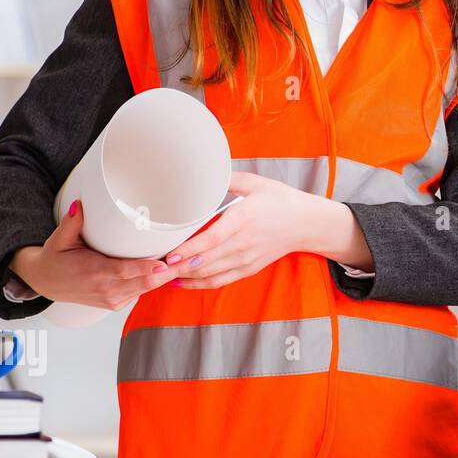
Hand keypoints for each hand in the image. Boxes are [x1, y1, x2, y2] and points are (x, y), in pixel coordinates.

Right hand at [9, 200, 182, 310]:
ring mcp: (113, 299)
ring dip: (170, 276)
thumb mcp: (58, 239)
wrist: (46, 283)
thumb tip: (80, 204)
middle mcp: (106, 289)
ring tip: (194, 261)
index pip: (124, 271)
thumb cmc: (55, 258)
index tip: (165, 263)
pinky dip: (157, 281)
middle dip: (172, 272)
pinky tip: (175, 269)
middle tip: (195, 258)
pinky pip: (142, 291)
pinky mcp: (117, 303)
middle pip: (145, 282)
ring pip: (148, 288)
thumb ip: (71, 223)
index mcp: (93, 272)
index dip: (146, 269)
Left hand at [162, 172, 309, 289]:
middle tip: (151, 266)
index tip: (168, 255)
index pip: (211, 239)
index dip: (188, 250)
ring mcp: (245, 259)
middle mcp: (243, 243)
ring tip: (159, 273)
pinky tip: (180, 281)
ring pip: (207, 274)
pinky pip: (218, 281)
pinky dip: (197, 284)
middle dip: (175, 268)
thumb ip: (227, 179)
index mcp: (243, 219)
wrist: (306, 224)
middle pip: (204, 262)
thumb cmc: (281, 201)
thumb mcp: (256, 183)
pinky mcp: (247, 269)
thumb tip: (202, 173)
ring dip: (182, 277)